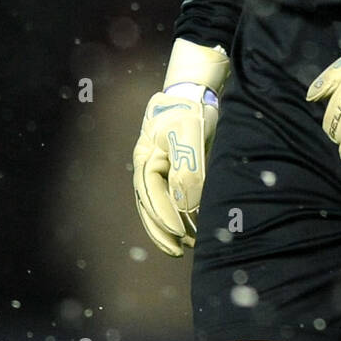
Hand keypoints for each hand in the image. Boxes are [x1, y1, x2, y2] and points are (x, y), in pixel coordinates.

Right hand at [132, 39, 229, 255]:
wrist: (194, 91)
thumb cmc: (190, 108)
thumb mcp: (190, 132)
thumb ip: (187, 166)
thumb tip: (186, 203)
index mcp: (146, 157)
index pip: (152, 194)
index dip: (165, 216)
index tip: (181, 233)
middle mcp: (148, 166)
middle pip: (149, 205)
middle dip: (163, 229)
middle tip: (179, 249)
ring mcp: (158, 168)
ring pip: (157, 205)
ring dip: (168, 227)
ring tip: (184, 245)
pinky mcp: (171, 169)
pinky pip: (168, 197)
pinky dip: (176, 215)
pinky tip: (188, 228)